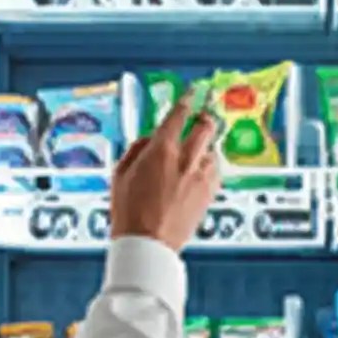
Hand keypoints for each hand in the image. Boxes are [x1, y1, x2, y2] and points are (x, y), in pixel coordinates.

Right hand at [110, 97, 219, 251]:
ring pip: (213, 150)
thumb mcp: (121, 174)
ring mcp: (200, 177)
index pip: (178, 115)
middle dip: (204, 118)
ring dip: (206, 147)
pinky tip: (202, 171)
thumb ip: (137, 150)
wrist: (148, 243)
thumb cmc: (130, 214)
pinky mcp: (209, 194)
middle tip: (201, 117)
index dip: (186, 100)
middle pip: (205, 127)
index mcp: (161, 150)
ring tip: (198, 151)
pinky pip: (217, 171)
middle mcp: (185, 160)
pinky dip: (211, 167)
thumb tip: (150, 139)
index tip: (191, 93)